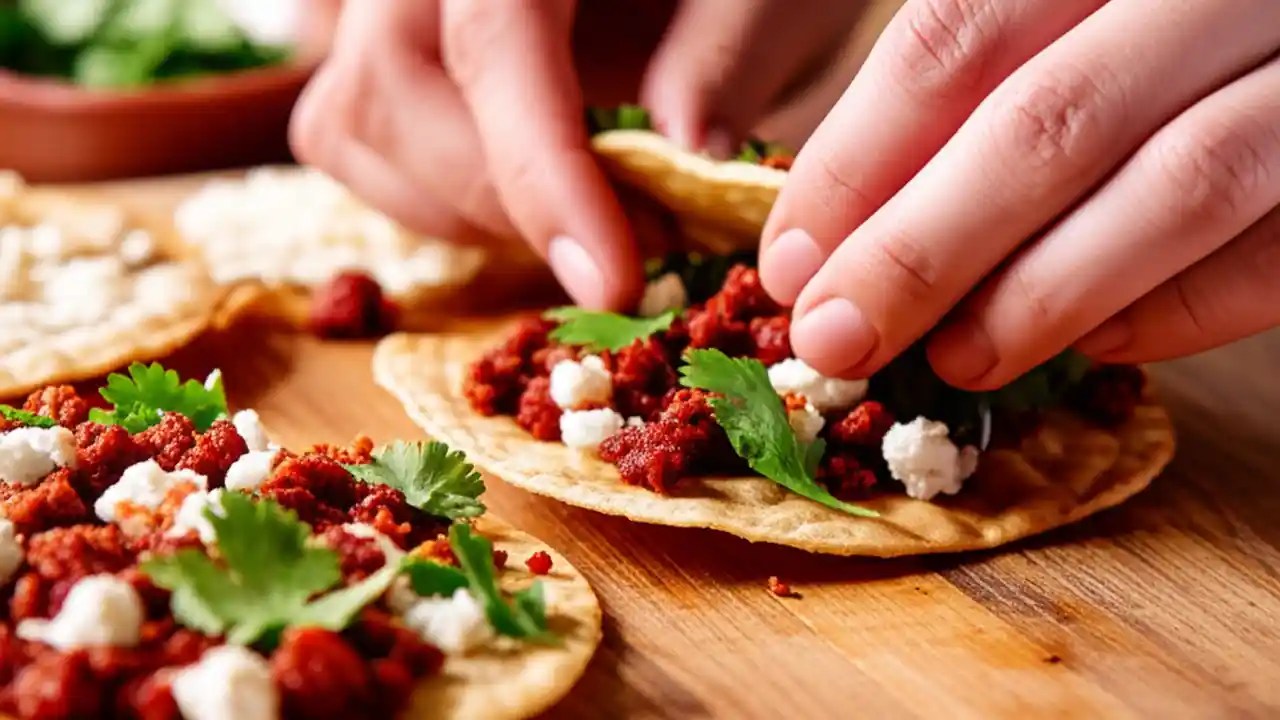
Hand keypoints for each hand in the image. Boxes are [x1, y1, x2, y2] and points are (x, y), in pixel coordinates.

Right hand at [291, 0, 868, 309]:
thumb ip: (727, 53)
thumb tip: (685, 143)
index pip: (496, 41)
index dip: (543, 174)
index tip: (609, 280)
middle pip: (394, 86)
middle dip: (504, 202)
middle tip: (619, 255)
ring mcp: (384, 5)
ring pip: (353, 124)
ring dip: (467, 211)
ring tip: (586, 225)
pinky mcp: (373, 51)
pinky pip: (352, 140)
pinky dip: (430, 197)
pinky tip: (524, 203)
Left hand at [760, 0, 1279, 388]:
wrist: (1279, 22)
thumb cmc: (1151, 25)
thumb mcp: (1057, 8)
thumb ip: (956, 89)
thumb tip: (825, 238)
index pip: (953, 36)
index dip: (856, 163)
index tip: (793, 263)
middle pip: (1048, 120)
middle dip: (922, 251)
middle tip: (838, 338)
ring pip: (1179, 184)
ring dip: (1043, 295)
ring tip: (956, 359)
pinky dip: (1183, 309)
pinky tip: (1100, 344)